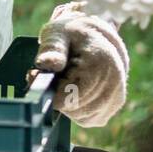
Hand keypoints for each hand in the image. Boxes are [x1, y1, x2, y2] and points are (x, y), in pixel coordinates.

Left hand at [29, 1, 128, 127]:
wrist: (95, 34)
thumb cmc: (71, 33)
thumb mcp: (56, 32)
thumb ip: (51, 48)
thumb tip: (47, 64)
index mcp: (102, 63)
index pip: (69, 97)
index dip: (48, 90)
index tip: (35, 74)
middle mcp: (115, 82)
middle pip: (74, 108)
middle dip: (55, 96)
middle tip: (46, 76)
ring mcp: (117, 95)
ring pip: (80, 116)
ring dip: (65, 103)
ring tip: (60, 80)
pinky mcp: (114, 105)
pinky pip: (88, 119)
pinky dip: (75, 109)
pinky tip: (71, 90)